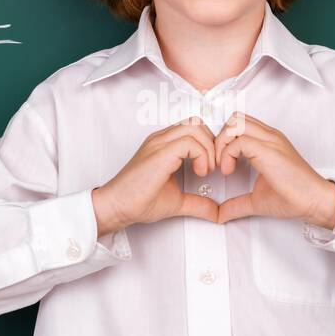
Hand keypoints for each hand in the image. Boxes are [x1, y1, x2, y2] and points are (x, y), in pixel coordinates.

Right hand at [92, 116, 220, 236]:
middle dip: (212, 143)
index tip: (210, 168)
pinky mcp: (159, 152)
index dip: (209, 145)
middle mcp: (161, 139)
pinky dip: (202, 156)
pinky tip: (199, 173)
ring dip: (208, 149)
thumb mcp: (178, 201)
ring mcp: (159, 143)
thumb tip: (217, 213)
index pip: (195, 128)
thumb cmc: (139, 201)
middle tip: (212, 167)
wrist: (118, 207)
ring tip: (205, 170)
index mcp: (164, 144)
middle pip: (197, 123)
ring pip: (196, 127)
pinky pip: (189, 142)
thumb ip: (198, 203)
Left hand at [213, 111, 334, 228]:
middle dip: (219, 139)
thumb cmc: (292, 198)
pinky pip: (239, 141)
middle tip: (218, 163)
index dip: (223, 141)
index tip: (220, 165)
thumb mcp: (256, 200)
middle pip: (234, 119)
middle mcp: (268, 136)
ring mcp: (270, 140)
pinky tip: (229, 172)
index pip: (238, 125)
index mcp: (267, 142)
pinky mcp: (269, 150)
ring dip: (221, 144)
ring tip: (223, 167)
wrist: (314, 201)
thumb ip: (236, 204)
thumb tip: (219, 215)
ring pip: (235, 123)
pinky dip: (227, 155)